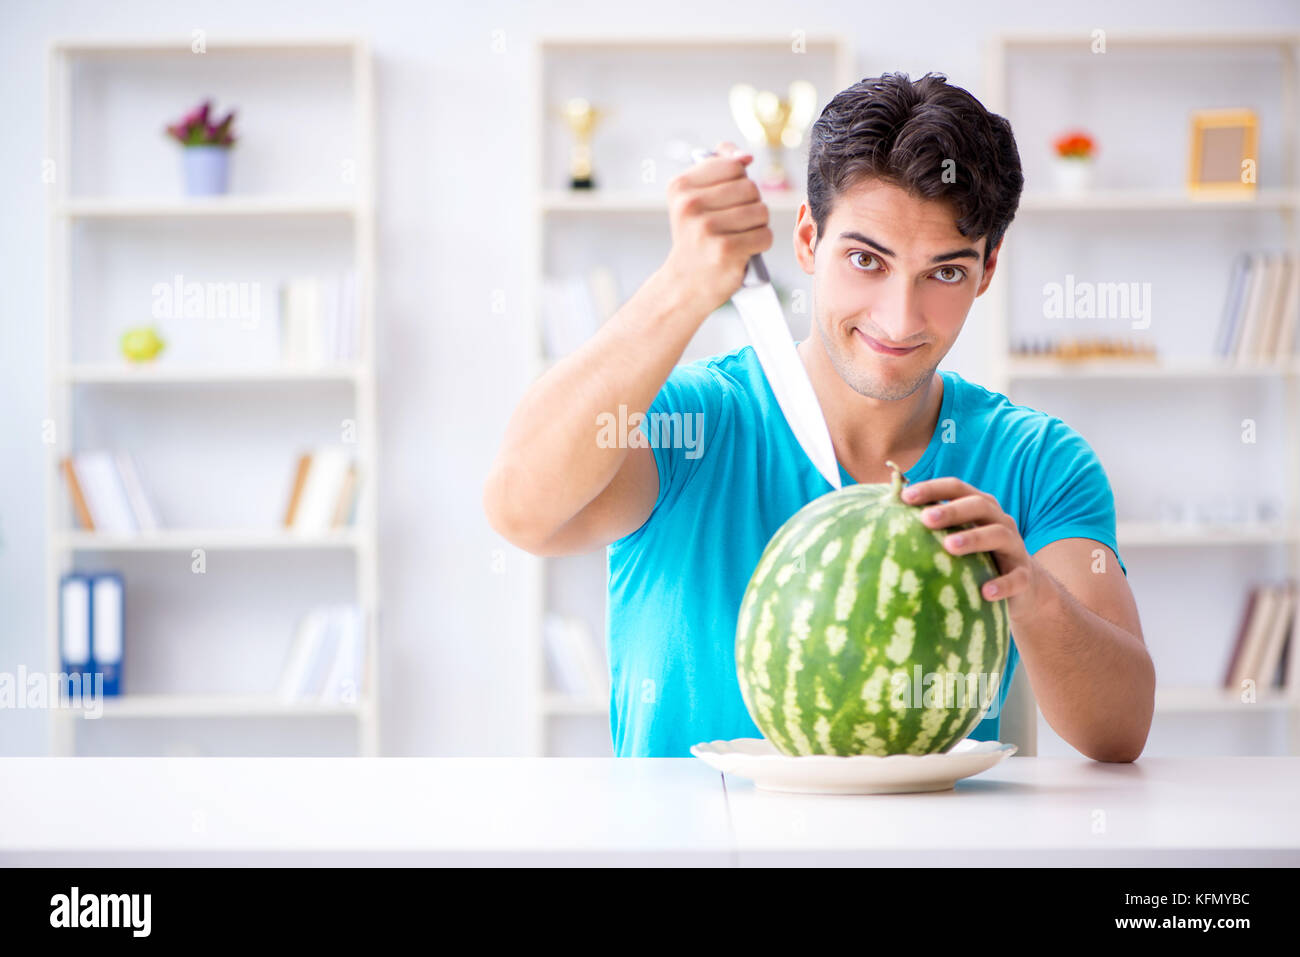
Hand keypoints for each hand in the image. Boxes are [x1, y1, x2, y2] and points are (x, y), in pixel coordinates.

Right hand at [658, 140, 772, 317]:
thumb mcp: (694, 199)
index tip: (725, 201)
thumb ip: (717, 167)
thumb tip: (745, 156)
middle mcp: (690, 205)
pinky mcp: (726, 250)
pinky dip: (760, 244)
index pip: (734, 165)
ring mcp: (707, 228)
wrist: (685, 285)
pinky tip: (743, 251)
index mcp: (680, 186)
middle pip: (750, 187)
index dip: (739, 182)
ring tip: (738, 236)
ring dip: (757, 225)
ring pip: (761, 211)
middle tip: (733, 224)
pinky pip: (764, 235)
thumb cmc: (696, 238)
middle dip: (750, 205)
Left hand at [901, 477, 1044, 622]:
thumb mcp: (956, 538)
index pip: (957, 487)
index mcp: (980, 507)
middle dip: (952, 510)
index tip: (905, 496)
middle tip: (925, 519)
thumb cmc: (975, 558)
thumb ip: (931, 527)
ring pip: (998, 535)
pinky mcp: (1024, 576)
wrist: (1022, 588)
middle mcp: (1000, 521)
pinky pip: (1017, 578)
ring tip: (949, 547)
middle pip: (979, 505)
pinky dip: (1002, 584)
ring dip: (973, 539)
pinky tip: (985, 592)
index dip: (933, 488)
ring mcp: (1015, 547)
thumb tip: (882, 516)